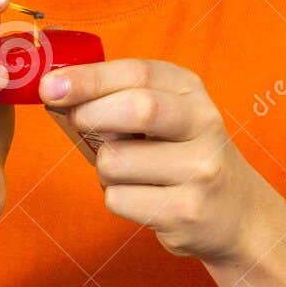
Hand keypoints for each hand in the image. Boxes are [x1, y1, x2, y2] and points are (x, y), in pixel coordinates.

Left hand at [39, 58, 264, 263]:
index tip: (50, 86)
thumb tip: (55, 91)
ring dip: (104, 167)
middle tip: (80, 124)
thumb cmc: (180, 155)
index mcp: (191, 91)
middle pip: (138, 108)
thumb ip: (116, 99)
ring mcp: (199, 170)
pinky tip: (141, 197)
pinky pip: (119, 199)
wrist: (236, 213)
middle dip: (92, 115)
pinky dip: (116, 197)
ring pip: (116, 161)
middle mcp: (203, 125)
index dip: (89, 77)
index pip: (137, 73)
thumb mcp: (163, 115)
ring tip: (126, 172)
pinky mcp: (187, 212)